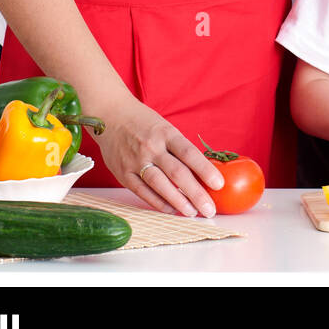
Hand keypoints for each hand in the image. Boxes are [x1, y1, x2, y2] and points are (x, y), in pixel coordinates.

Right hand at [93, 99, 226, 216]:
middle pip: (177, 173)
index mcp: (166, 133)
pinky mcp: (123, 173)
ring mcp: (136, 160)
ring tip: (193, 213)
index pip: (190, 153)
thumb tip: (201, 172)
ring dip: (178, 202)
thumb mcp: (164, 127)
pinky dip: (158, 203)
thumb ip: (178, 148)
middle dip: (196, 193)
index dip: (205, 170)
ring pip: (160, 185)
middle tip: (209, 209)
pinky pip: (143, 192)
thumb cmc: (143, 122)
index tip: (218, 184)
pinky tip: (171, 209)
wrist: (110, 115)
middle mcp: (152, 147)